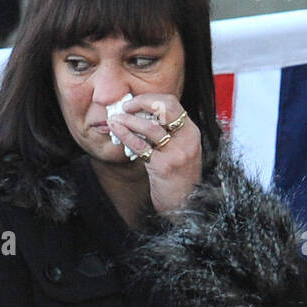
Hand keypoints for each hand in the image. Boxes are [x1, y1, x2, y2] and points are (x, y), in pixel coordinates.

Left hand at [107, 93, 201, 214]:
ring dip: (128, 120)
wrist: (185, 206)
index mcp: (191, 132)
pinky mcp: (164, 166)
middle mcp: (187, 139)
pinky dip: (126, 135)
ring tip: (114, 119)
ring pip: (150, 127)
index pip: (172, 103)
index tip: (134, 102)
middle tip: (124, 107)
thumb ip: (166, 135)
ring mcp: (177, 153)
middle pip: (163, 109)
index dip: (150, 99)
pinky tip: (116, 130)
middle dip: (140, 103)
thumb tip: (138, 118)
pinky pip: (141, 146)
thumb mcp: (179, 152)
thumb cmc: (178, 180)